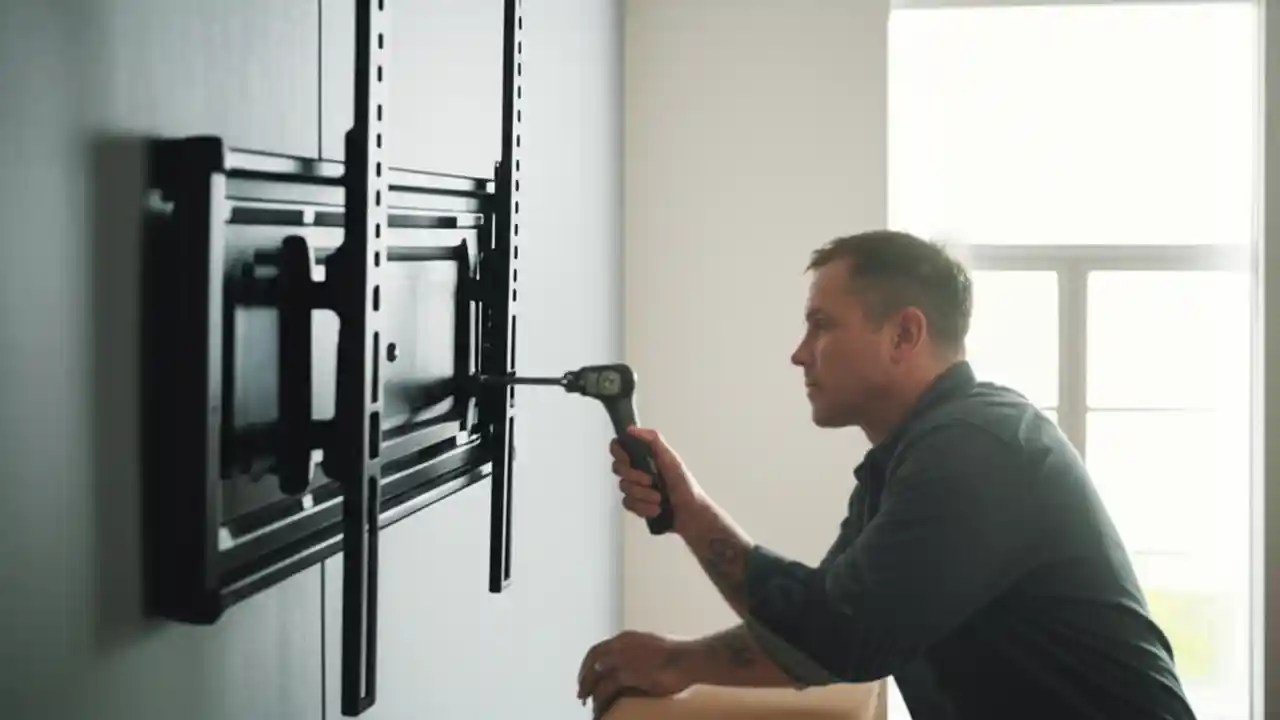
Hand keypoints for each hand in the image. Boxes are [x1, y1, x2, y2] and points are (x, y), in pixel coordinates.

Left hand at [576, 630, 693, 717]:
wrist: (691, 657)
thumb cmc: (679, 656)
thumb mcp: (653, 648)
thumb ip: (639, 653)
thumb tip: (634, 668)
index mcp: (626, 637)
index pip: (598, 649)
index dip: (588, 664)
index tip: (586, 675)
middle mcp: (620, 645)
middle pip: (591, 661)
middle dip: (583, 678)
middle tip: (580, 693)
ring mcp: (623, 658)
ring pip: (595, 676)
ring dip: (587, 690)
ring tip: (585, 702)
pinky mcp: (628, 674)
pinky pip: (605, 689)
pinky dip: (599, 700)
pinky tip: (599, 708)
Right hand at [610, 427, 706, 533]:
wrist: (691, 515)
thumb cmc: (686, 485)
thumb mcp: (671, 459)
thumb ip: (653, 440)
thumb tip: (630, 429)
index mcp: (645, 456)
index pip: (619, 448)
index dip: (619, 453)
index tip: (629, 460)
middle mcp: (638, 470)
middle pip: (617, 468)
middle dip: (635, 478)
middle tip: (651, 481)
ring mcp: (637, 488)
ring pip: (623, 488)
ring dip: (643, 495)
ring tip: (659, 499)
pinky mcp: (637, 505)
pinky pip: (628, 504)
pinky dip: (643, 507)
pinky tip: (656, 509)